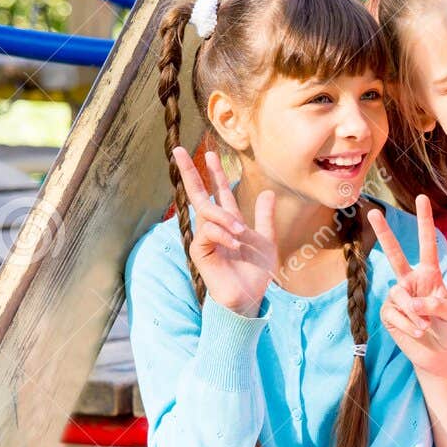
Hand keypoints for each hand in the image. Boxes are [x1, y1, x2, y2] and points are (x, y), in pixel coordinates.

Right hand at [171, 145, 276, 316]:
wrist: (251, 295)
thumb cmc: (256, 272)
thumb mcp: (267, 240)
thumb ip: (264, 217)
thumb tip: (268, 192)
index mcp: (229, 222)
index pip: (219, 192)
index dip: (214, 173)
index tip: (209, 153)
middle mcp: (213, 227)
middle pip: (198, 194)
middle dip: (190, 172)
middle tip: (179, 150)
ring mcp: (204, 238)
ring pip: (207, 212)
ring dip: (226, 219)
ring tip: (242, 234)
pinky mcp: (199, 250)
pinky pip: (208, 231)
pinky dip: (223, 235)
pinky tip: (235, 245)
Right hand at [367, 194, 446, 378]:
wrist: (440, 356)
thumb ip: (436, 304)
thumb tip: (412, 303)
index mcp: (430, 275)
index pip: (427, 245)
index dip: (424, 222)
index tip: (421, 198)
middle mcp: (412, 282)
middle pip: (395, 255)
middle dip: (384, 233)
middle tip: (373, 211)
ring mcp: (398, 298)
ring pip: (399, 294)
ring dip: (413, 313)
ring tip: (425, 328)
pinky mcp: (389, 314)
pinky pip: (395, 313)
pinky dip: (408, 324)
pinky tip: (417, 333)